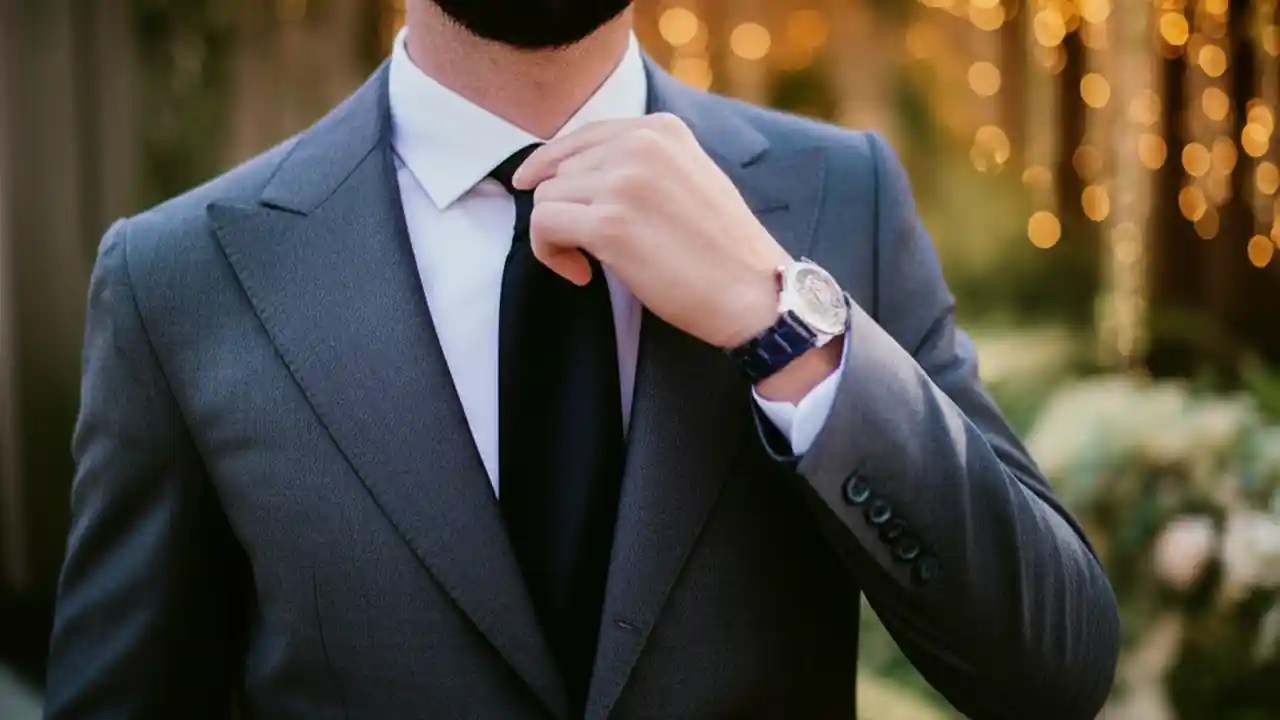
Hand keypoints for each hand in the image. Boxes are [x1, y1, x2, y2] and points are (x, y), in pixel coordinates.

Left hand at [513, 113, 790, 349]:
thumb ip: (640, 164)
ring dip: (555, 236)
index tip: (532, 188)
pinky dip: (551, 255)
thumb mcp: (688, 179)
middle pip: (558, 169)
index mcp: (661, 128)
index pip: (582, 136)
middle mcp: (641, 145)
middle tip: (582, 247)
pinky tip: (581, 275)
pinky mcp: (609, 223)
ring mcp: (624, 181)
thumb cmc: (721, 251)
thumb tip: (571, 173)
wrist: (755, 293)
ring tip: (586, 264)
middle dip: (561, 210)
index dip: (551, 166)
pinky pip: (544, 227)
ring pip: (546, 198)